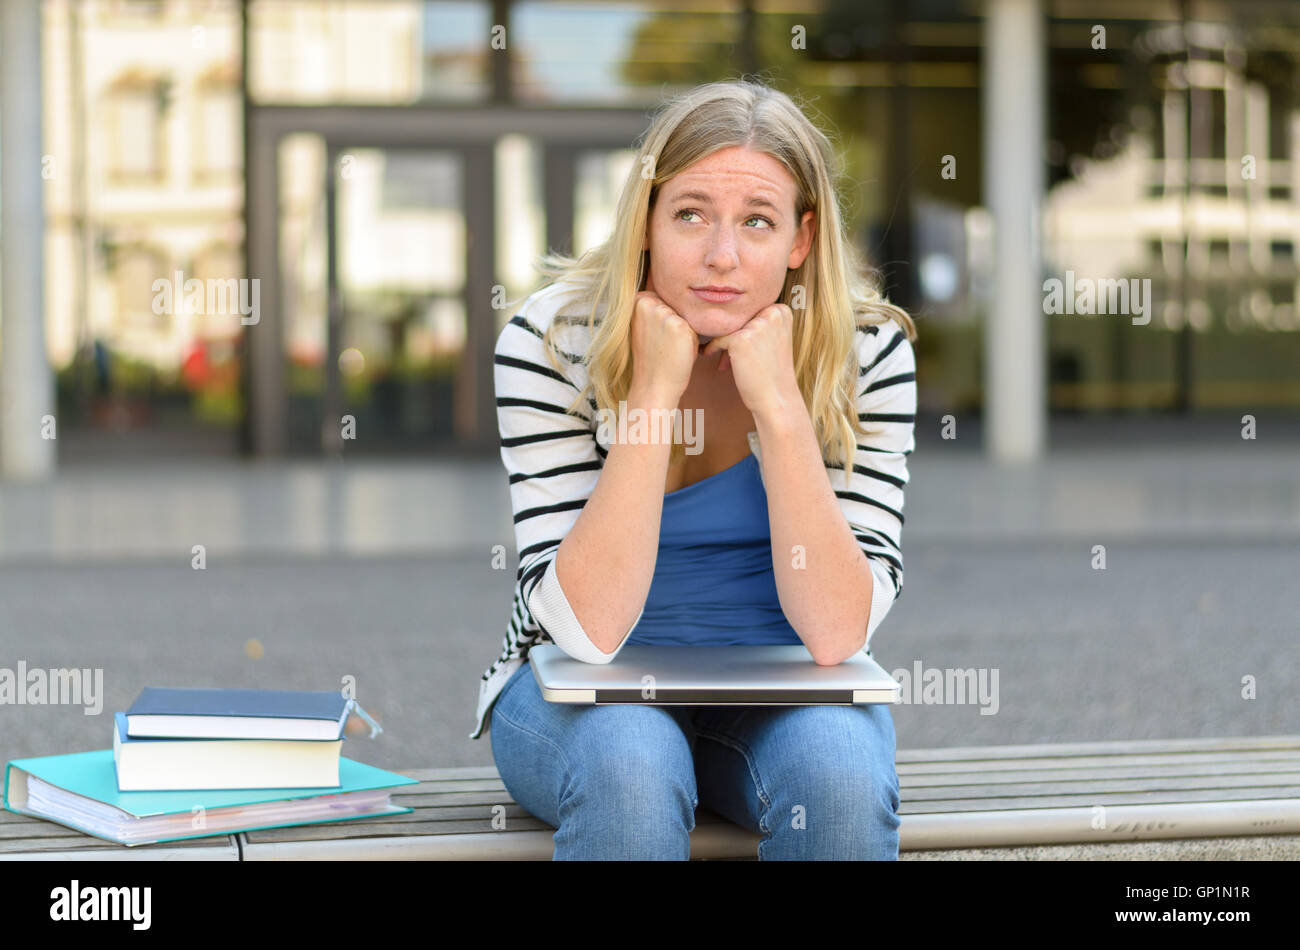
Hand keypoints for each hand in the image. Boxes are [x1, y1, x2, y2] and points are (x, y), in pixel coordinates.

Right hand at [629, 290, 697, 405]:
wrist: (653, 384)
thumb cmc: (653, 356)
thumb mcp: (647, 325)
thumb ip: (656, 306)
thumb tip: (682, 289)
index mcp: (638, 299)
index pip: (666, 297)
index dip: (667, 318)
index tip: (655, 335)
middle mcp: (648, 303)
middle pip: (677, 304)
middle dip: (676, 322)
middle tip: (664, 343)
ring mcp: (663, 313)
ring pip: (687, 315)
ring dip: (686, 330)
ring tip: (671, 347)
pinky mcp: (679, 325)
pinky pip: (695, 326)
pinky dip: (692, 340)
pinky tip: (679, 351)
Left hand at [700, 302, 800, 418]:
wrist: (776, 398)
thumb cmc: (771, 371)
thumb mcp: (771, 339)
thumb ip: (757, 322)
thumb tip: (727, 310)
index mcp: (781, 310)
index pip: (750, 311)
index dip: (741, 327)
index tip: (736, 343)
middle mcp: (772, 313)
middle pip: (738, 318)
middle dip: (730, 335)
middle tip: (726, 354)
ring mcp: (758, 324)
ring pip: (728, 328)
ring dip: (722, 343)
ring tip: (720, 358)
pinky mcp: (742, 338)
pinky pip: (719, 339)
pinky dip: (713, 348)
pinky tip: (708, 354)